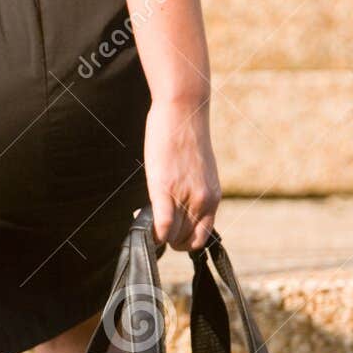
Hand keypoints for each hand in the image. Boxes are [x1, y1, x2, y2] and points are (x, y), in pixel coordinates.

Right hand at [144, 97, 220, 250]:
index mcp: (213, 198)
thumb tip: (179, 208)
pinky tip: (139, 218)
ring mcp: (186, 196)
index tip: (169, 230)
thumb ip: (194, 192)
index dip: (182, 241)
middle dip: (167, 237)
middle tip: (153, 221)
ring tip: (145, 212)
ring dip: (157, 233)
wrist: (184, 111)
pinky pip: (162, 226)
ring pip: (172, 237)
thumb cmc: (187, 136)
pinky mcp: (166, 189)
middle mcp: (203, 201)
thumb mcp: (200, 170)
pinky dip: (152, 232)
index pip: (200, 238)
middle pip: (184, 241)